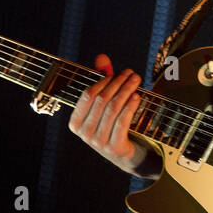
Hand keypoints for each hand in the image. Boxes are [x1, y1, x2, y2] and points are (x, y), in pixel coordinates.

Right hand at [69, 54, 144, 171]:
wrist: (126, 155)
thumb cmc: (113, 125)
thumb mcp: (105, 104)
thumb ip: (102, 81)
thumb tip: (101, 56)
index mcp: (75, 122)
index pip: (87, 95)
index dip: (103, 81)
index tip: (117, 72)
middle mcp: (84, 133)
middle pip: (102, 100)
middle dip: (118, 83)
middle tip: (132, 73)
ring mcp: (98, 142)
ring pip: (112, 109)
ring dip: (126, 91)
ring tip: (136, 81)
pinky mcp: (113, 148)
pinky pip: (122, 122)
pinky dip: (130, 107)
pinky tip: (137, 96)